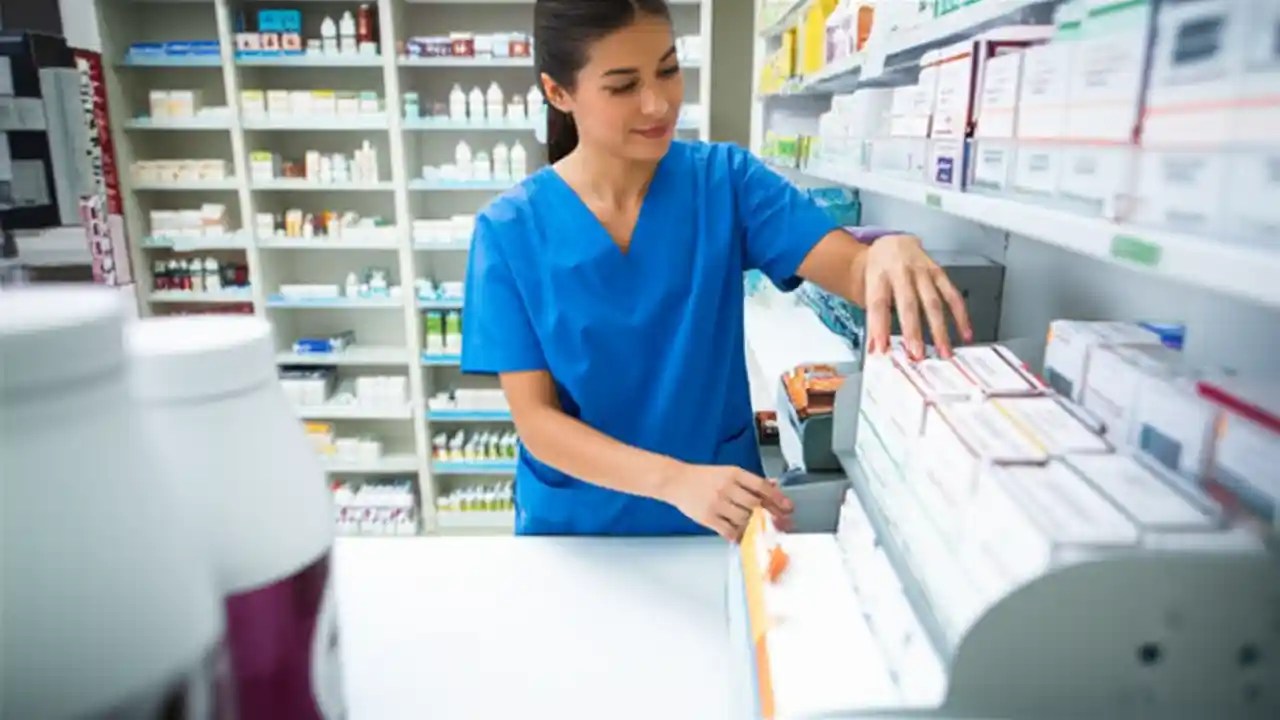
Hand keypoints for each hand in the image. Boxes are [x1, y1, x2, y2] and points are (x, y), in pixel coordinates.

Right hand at [659, 464, 793, 541]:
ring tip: (760, 529)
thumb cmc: (702, 477)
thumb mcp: (727, 472)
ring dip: (754, 526)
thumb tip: (773, 485)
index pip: (761, 486)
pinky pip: (729, 530)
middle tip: (780, 523)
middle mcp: (726, 487)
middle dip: (771, 515)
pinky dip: (738, 535)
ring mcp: (717, 503)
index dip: (778, 498)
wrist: (676, 480)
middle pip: (755, 504)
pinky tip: (742, 536)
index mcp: (733, 473)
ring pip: (744, 519)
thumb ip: (749, 481)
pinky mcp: (708, 518)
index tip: (788, 507)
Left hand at [861, 234, 972, 358]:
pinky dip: (960, 315)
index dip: (879, 327)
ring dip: (939, 329)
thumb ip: (872, 319)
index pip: (878, 303)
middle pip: (908, 303)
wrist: (891, 244)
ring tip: (943, 351)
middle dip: (913, 330)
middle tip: (916, 353)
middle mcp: (901, 270)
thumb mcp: (865, 289)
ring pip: (932, 301)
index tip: (881, 348)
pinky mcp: (938, 272)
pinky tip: (964, 333)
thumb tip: (876, 349)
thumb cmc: (877, 271)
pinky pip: (951, 294)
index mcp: (878, 274)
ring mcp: (922, 270)